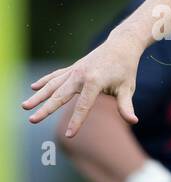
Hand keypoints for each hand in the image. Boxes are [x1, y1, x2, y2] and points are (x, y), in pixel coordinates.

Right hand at [24, 29, 142, 136]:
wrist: (120, 45)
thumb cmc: (126, 69)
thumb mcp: (128, 88)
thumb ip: (126, 105)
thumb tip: (133, 121)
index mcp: (94, 82)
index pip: (83, 106)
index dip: (77, 121)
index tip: (69, 135)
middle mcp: (80, 75)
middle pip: (60, 96)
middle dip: (45, 109)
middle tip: (32, 120)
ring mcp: (74, 70)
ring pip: (52, 85)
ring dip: (38, 96)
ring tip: (25, 106)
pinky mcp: (72, 67)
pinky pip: (55, 76)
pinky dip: (44, 81)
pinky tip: (33, 88)